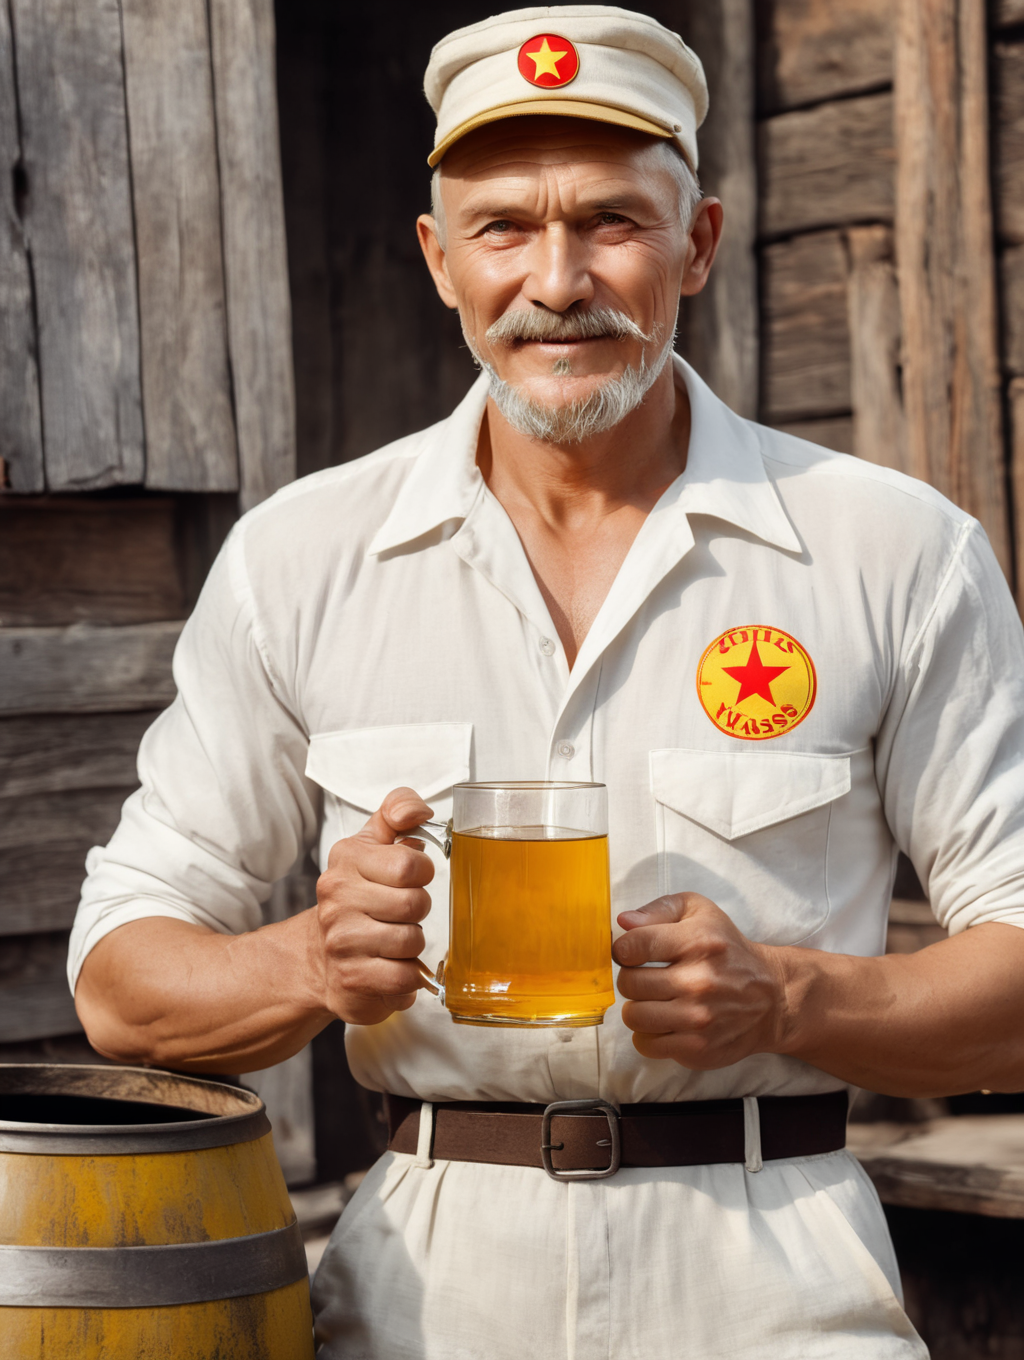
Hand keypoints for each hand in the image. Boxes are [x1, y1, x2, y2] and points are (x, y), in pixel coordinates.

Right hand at [312, 787, 435, 1024]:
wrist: (317, 957)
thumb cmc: (357, 896)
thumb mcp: (371, 845)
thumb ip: (397, 813)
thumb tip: (418, 809)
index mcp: (347, 860)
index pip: (408, 864)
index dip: (421, 873)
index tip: (410, 878)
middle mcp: (338, 899)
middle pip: (415, 903)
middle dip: (418, 910)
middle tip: (401, 913)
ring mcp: (342, 942)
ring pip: (412, 940)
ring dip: (413, 943)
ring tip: (394, 939)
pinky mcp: (352, 979)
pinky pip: (405, 977)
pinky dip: (408, 974)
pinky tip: (391, 965)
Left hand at [613, 894, 787, 1067]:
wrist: (771, 997)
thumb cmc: (727, 949)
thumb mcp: (700, 912)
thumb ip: (658, 910)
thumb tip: (624, 921)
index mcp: (698, 942)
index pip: (632, 946)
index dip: (623, 949)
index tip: (632, 952)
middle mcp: (699, 982)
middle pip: (628, 983)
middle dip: (631, 978)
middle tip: (647, 977)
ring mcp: (699, 1019)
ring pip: (633, 1016)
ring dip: (638, 1007)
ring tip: (655, 1000)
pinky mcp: (698, 1048)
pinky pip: (646, 1045)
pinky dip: (648, 1034)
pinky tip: (664, 1022)